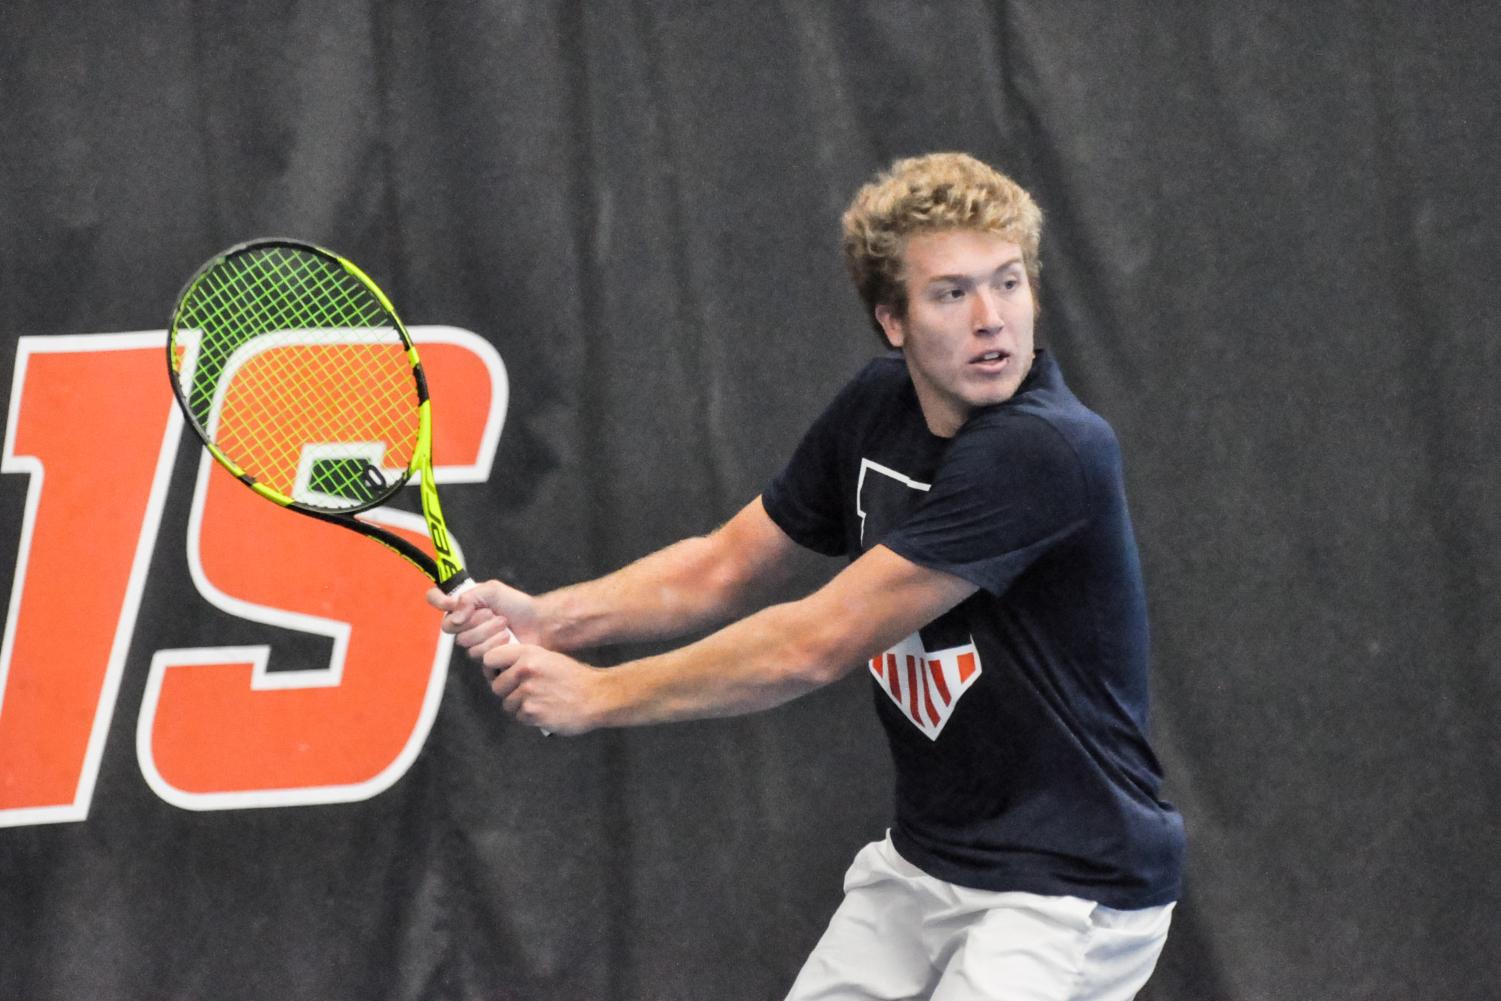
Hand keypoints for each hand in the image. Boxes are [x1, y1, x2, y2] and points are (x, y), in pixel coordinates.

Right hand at [426, 579, 541, 660]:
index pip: (435, 599)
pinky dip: (495, 643)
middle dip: (474, 620)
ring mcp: (472, 641)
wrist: (538, 623)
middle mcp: (463, 623)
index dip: (438, 601)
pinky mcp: (483, 657)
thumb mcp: (492, 591)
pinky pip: (478, 654)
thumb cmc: (516, 605)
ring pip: (465, 642)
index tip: (451, 603)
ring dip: (487, 631)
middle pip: (449, 627)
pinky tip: (508, 638)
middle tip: (492, 613)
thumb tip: (453, 614)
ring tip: (504, 624)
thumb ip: (469, 597)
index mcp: (462, 604)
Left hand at [480, 642, 606, 735]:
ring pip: (507, 704)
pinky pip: (519, 717)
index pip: (490, 658)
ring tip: (539, 701)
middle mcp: (525, 671)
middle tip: (524, 692)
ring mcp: (528, 693)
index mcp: (528, 653)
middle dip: (507, 691)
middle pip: (496, 686)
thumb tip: (499, 670)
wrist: (597, 696)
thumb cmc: (573, 677)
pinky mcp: (532, 713)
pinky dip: (530, 717)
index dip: (492, 667)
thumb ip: (524, 661)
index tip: (499, 672)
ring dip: (519, 706)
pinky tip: (545, 710)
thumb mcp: (549, 658)